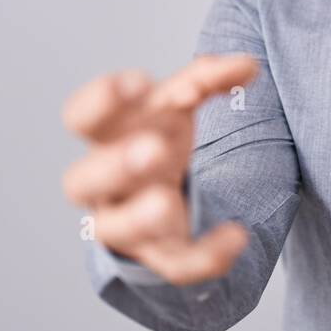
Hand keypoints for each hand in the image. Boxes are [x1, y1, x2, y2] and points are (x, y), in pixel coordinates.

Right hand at [61, 55, 258, 283]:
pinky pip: (175, 264)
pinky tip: (237, 237)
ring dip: (140, 217)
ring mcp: (125, 222)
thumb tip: (248, 65)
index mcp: (105, 136)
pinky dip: (205, 256)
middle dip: (116, 165)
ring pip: (115, 230)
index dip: (102, 101)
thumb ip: (206, 79)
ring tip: (169, 202)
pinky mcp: (158, 253)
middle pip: (83, 180)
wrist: (162, 186)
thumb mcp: (177, 104)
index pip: (82, 118)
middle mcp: (103, 182)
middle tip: (152, 149)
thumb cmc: (159, 133)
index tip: (139, 81)